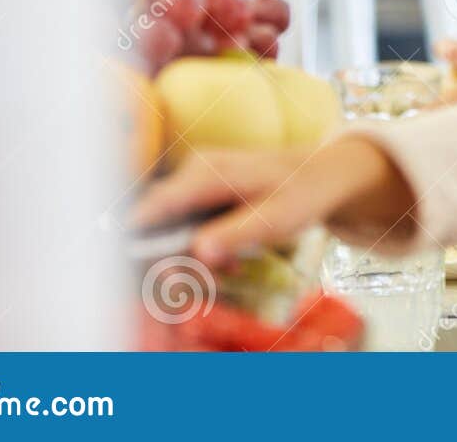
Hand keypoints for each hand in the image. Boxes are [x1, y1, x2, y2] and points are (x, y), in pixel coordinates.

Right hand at [130, 135, 413, 268]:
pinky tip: (230, 263)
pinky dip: (201, 248)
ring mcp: (196, 178)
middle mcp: (194, 170)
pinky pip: (185, 224)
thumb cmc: (302, 193)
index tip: (134, 273)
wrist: (322, 174)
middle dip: (168, 259)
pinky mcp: (200, 190)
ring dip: (188, 258)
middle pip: (155, 219)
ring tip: (229, 271)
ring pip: (169, 226)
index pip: (154, 206)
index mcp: (208, 173)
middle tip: (194, 286)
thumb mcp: (276, 220)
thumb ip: (235, 235)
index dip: (135, 240)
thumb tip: (196, 253)